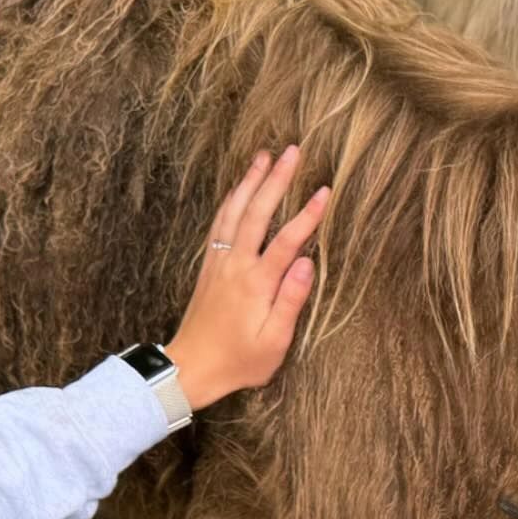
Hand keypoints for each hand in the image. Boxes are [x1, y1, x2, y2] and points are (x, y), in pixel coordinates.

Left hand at [165, 146, 328, 410]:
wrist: (192, 367)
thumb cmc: (240, 360)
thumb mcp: (274, 341)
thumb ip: (291, 300)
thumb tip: (308, 263)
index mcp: (256, 283)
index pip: (287, 241)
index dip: (307, 215)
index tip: (325, 191)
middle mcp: (235, 265)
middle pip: (257, 213)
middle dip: (275, 180)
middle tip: (292, 151)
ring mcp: (219, 262)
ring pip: (234, 211)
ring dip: (250, 181)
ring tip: (264, 155)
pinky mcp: (210, 265)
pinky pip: (219, 223)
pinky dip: (230, 200)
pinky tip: (238, 188)